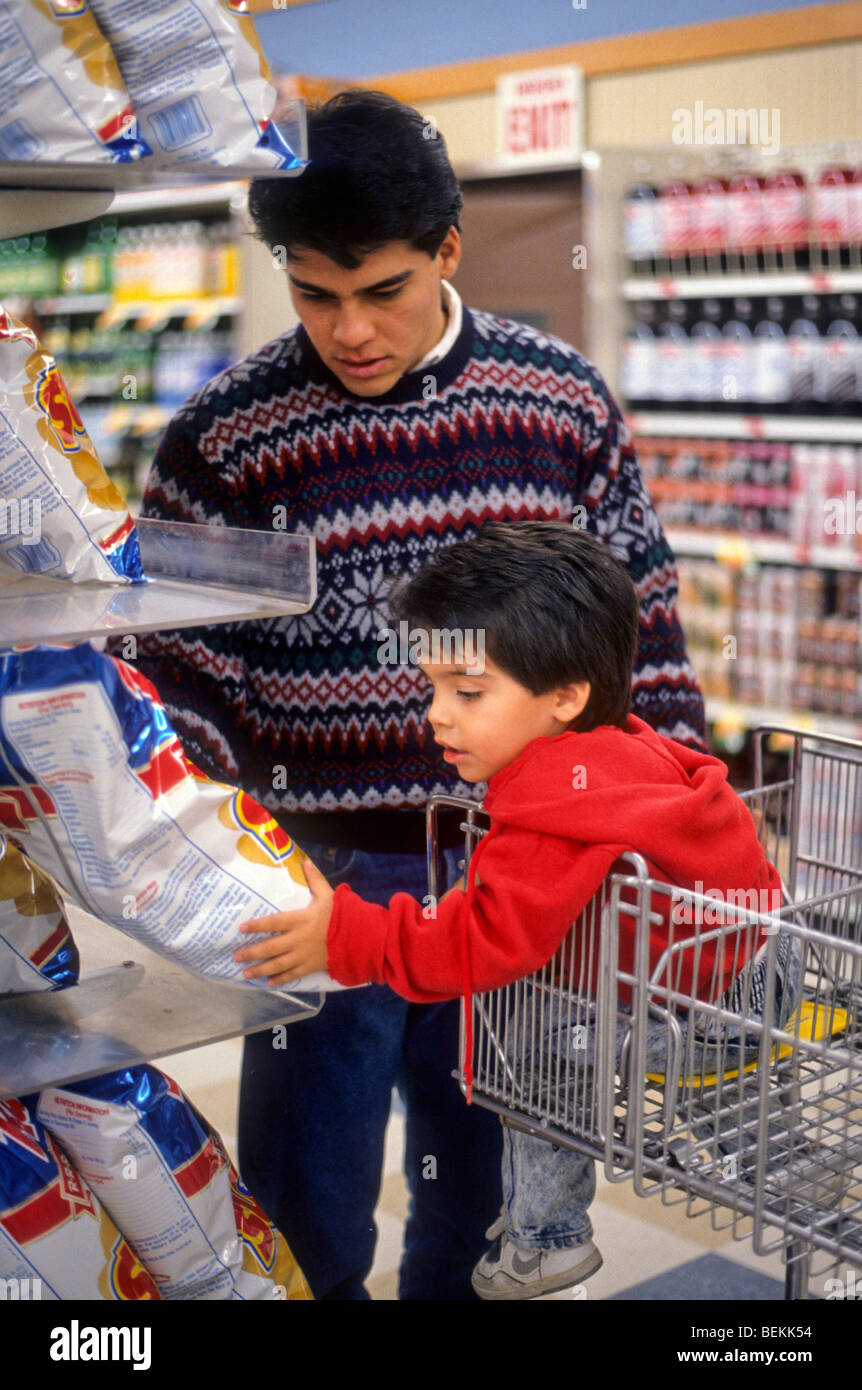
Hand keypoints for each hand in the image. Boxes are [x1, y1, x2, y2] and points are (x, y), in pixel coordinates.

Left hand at [234, 859, 333, 986]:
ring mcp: (304, 955)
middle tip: (236, 956)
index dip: (257, 925)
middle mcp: (299, 939)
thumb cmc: (342, 914)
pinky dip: (280, 979)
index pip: (274, 922)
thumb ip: (314, 879)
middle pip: (271, 947)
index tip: (241, 928)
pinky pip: (293, 974)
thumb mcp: (328, 894)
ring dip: (260, 969)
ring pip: (278, 964)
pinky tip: (269, 982)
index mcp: (301, 920)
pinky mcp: (311, 966)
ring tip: (245, 973)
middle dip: (252, 952)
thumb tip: (306, 861)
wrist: (360, 937)